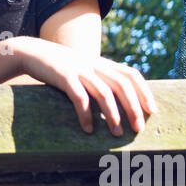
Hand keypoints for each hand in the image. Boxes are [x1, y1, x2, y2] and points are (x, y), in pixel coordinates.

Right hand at [9, 36, 154, 134]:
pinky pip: (79, 97)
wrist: (32, 52)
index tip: (153, 111)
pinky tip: (88, 129)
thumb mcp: (83, 69)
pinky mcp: (64, 76)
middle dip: (133, 108)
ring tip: (116, 134)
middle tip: (139, 129)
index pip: (131, 74)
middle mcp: (94, 65)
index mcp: (102, 64)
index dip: (145, 91)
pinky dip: (86, 114)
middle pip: (122, 85)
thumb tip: (117, 102)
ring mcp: (80, 70)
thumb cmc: (59, 67)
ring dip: (113, 115)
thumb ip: (99, 79)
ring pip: (104, 93)